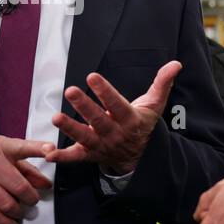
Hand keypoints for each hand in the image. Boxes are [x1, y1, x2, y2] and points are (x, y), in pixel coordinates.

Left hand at [45, 61, 181, 174]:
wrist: (141, 159)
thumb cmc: (143, 126)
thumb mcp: (154, 106)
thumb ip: (162, 84)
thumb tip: (176, 64)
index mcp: (129, 119)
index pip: (117, 104)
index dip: (105, 91)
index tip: (92, 77)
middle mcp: (114, 133)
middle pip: (98, 119)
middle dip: (84, 106)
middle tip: (71, 91)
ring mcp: (101, 145)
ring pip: (84, 137)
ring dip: (70, 128)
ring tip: (56, 118)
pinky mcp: (89, 155)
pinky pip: (75, 158)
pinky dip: (61, 157)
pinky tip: (48, 153)